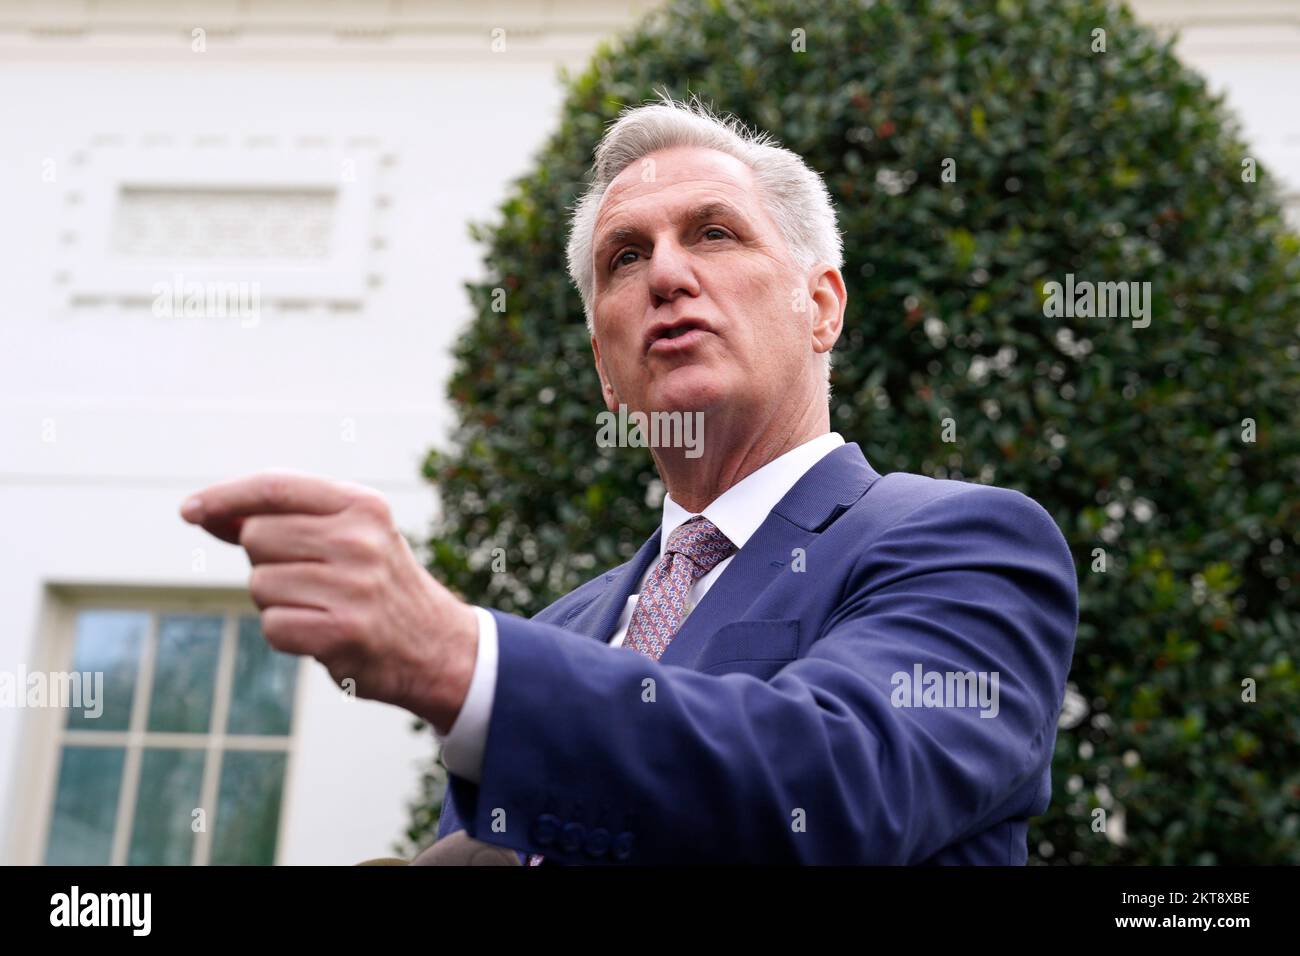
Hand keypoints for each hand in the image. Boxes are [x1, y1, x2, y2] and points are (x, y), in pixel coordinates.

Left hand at [178, 469, 477, 731]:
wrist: (435, 646)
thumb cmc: (376, 584)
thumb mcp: (348, 535)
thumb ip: (283, 519)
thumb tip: (203, 512)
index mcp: (362, 505)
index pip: (275, 486)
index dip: (225, 496)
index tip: (191, 510)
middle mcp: (360, 540)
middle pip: (257, 537)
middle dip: (266, 560)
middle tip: (309, 578)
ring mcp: (353, 586)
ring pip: (260, 585)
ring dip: (275, 601)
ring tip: (321, 605)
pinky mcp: (342, 632)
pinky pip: (272, 626)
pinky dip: (286, 633)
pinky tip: (321, 632)